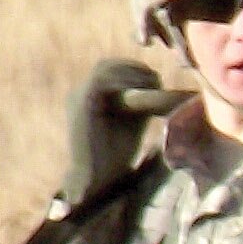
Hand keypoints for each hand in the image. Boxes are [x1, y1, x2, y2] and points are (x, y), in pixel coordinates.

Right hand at [62, 58, 163, 205]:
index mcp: (91, 97)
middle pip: (107, 65)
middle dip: (134, 68)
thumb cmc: (119, 155)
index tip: (156, 81)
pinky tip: (142, 91)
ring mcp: (79, 97)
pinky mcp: (83, 104)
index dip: (134, 70)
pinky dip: (124, 82)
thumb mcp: (134, 121)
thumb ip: (142, 102)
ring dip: (131, 73)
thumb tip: (163, 87)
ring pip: (104, 69)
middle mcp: (80, 94)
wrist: (100, 178)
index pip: (110, 69)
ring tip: (153, 85)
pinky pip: (102, 82)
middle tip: (156, 81)